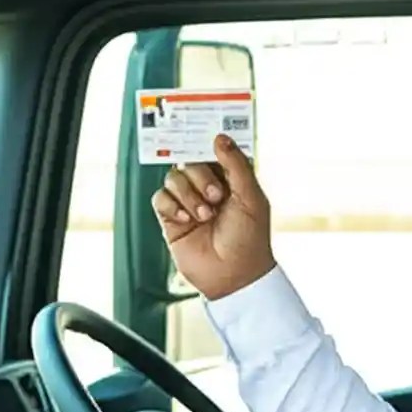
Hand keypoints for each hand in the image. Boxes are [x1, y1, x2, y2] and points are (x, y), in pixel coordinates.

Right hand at [151, 134, 274, 299]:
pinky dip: (172, 206)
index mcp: (229, 179)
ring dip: (188, 195)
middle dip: (201, 177)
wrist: (233, 276)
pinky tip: (186, 221)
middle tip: (216, 197)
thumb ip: (236, 165)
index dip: (208, 143)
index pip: (213, 151)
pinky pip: (160, 198)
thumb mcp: (251, 198)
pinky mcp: (172, 219)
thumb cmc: (249, 238)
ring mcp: (188, 202)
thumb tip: (220, 137)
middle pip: (190, 162)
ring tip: (204, 216)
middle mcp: (207, 187)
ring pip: (173, 178)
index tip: (204, 135)